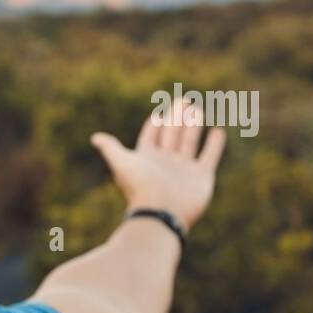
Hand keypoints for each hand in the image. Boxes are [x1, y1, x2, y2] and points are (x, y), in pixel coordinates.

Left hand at [89, 99, 226, 231]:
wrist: (161, 213)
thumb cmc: (140, 187)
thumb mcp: (122, 163)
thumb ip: (111, 148)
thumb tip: (95, 138)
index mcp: (146, 158)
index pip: (151, 136)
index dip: (154, 125)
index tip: (158, 115)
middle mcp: (165, 162)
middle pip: (172, 134)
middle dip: (177, 118)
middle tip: (183, 100)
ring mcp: (184, 169)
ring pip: (189, 142)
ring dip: (193, 126)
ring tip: (197, 110)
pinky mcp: (202, 176)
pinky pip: (209, 156)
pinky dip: (214, 144)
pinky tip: (217, 131)